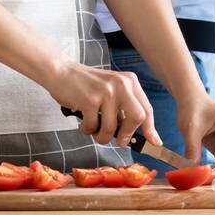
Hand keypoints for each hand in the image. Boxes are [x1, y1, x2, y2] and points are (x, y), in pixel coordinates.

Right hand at [44, 58, 162, 150]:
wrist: (61, 72)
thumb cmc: (86, 85)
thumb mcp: (112, 90)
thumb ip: (124, 107)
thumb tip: (138, 134)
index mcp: (130, 82)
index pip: (146, 109)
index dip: (150, 128)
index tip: (154, 142)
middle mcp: (121, 84)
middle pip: (137, 118)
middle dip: (127, 134)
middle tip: (119, 141)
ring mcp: (106, 91)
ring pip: (111, 127)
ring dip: (101, 136)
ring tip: (94, 130)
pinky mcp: (90, 100)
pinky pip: (93, 126)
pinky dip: (87, 130)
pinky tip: (83, 121)